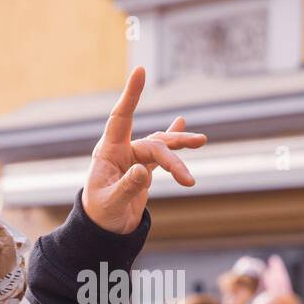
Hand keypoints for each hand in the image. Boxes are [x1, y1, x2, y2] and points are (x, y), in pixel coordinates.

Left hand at [81, 67, 206, 234]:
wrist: (102, 232)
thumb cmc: (101, 216)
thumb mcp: (112, 203)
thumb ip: (128, 187)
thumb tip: (144, 170)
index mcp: (108, 153)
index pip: (120, 118)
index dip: (131, 95)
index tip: (140, 71)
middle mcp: (121, 151)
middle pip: (153, 144)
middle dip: (172, 160)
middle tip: (188, 180)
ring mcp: (132, 159)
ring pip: (161, 147)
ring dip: (180, 150)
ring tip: (202, 142)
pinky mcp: (143, 169)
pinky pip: (161, 151)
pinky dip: (173, 141)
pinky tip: (183, 124)